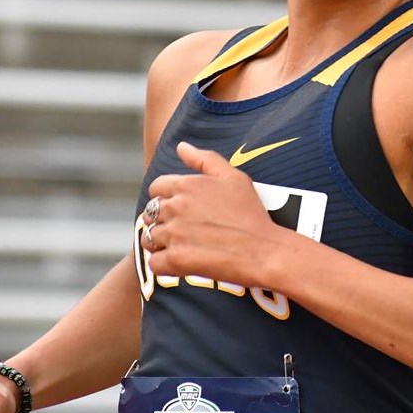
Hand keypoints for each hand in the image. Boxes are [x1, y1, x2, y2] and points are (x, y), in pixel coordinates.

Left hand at [144, 142, 285, 288]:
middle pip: (150, 213)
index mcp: (187, 185)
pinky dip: (163, 265)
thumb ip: (204, 159)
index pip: (156, 188)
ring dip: (161, 243)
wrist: (263, 251)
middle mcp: (175, 207)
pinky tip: (181, 262)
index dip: (166, 198)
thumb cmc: (251, 214)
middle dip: (163, 221)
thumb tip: (181, 147)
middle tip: (185, 230)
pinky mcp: (175, 259)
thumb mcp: (234, 178)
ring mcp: (173, 234)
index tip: (181, 209)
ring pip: (149, 238)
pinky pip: (154, 262)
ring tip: (182, 247)